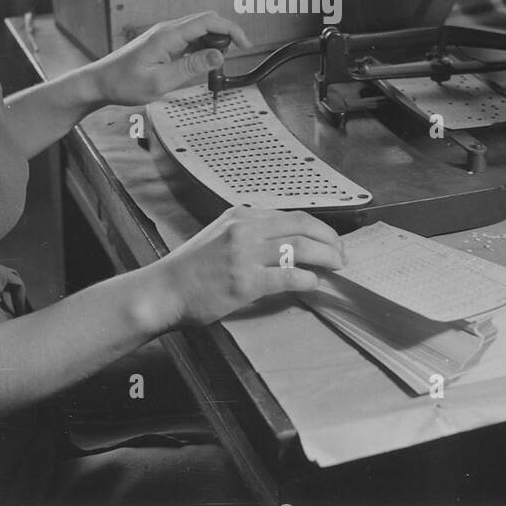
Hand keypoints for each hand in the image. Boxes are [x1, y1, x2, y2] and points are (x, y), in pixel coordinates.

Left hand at [89, 10, 250, 106]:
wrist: (100, 82)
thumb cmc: (124, 83)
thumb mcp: (161, 81)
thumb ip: (192, 67)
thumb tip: (219, 55)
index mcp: (168, 35)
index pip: (208, 21)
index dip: (231, 30)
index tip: (245, 44)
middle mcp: (167, 30)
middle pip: (206, 21)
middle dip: (226, 34)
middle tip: (236, 54)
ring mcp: (165, 35)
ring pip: (199, 29)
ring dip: (214, 42)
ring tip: (217, 64)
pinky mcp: (163, 42)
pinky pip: (189, 38)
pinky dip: (202, 47)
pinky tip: (202, 63)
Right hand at [155, 208, 345, 327]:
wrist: (163, 291)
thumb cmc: (190, 268)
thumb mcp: (219, 236)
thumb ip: (248, 234)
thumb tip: (284, 245)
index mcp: (240, 215)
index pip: (290, 215)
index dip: (316, 227)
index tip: (329, 238)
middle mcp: (244, 228)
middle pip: (301, 225)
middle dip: (329, 238)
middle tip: (341, 253)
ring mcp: (245, 254)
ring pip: (300, 247)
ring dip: (326, 256)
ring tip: (337, 266)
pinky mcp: (245, 281)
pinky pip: (289, 276)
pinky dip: (308, 279)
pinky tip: (315, 284)